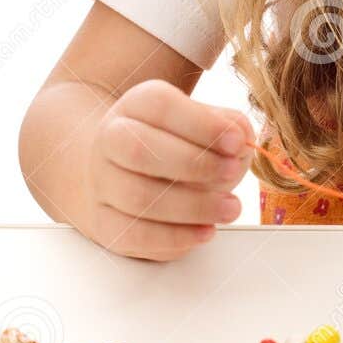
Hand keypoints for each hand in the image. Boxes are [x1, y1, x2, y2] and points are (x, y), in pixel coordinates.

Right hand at [84, 80, 254, 260]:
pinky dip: (175, 238)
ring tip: (230, 207)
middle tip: (232, 172)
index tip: (236, 142)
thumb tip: (241, 137)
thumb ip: (228, 124)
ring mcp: (102, 182)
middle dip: (195, 165)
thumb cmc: (177, 144)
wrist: (124, 170)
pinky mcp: (104, 222)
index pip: (160, 106)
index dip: (201, 124)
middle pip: (140, 150)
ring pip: (138, 197)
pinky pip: (134, 235)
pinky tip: (205, 231)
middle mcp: (110, 139)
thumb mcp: (203, 123)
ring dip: (192, 207)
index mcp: (137, 104)